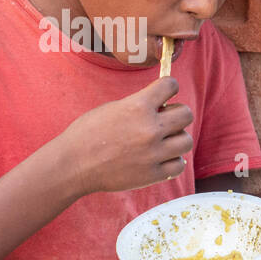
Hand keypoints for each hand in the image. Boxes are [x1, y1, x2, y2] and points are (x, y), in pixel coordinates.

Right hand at [58, 76, 193, 195]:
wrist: (74, 164)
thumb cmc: (87, 133)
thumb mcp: (113, 108)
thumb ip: (139, 105)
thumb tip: (161, 105)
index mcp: (138, 106)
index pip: (171, 85)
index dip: (169, 88)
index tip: (165, 94)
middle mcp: (150, 128)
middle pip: (186, 114)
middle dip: (177, 114)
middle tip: (165, 120)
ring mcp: (153, 153)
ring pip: (186, 140)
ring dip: (177, 138)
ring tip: (164, 141)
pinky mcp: (152, 174)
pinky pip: (179, 165)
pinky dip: (173, 161)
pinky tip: (161, 158)